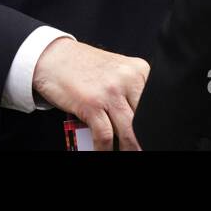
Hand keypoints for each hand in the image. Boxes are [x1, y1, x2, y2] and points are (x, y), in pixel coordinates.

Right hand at [31, 38, 148, 149]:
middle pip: (144, 120)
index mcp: (138, 70)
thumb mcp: (116, 72)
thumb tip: (144, 122)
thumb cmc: (85, 67)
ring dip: (129, 149)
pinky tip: (103, 152)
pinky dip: (105, 150)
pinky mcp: (91, 104)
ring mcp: (109, 92)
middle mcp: (127, 78)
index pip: (156, 105)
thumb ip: (132, 92)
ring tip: (128, 152)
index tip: (153, 137)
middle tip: (143, 148)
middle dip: (144, 139)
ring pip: (129, 133)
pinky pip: (105, 137)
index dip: (155, 125)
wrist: (54, 57)